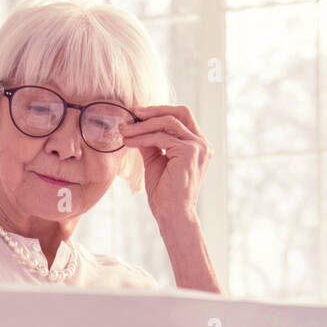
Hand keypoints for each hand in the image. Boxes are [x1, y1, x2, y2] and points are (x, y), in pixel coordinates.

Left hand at [119, 104, 212, 227]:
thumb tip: (136, 125)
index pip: (181, 117)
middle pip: (179, 112)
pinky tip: (129, 142)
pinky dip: (142, 138)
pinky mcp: (189, 152)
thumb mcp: (155, 162)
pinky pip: (161, 137)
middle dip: (154, 110)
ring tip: (124, 131)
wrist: (172, 215)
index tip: (137, 114)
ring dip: (143, 125)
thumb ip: (150, 143)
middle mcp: (202, 144)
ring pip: (168, 122)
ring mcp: (198, 147)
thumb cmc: (165, 194)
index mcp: (198, 145)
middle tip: (132, 114)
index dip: (159, 111)